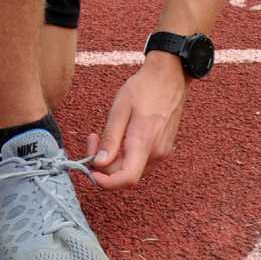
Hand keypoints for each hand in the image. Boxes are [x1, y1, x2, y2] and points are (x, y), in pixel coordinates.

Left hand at [86, 55, 187, 189]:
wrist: (169, 77)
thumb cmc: (144, 88)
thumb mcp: (120, 109)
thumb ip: (110, 139)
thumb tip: (100, 163)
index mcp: (145, 143)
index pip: (127, 179)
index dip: (107, 183)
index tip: (91, 172)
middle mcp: (156, 153)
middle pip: (125, 173)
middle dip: (104, 163)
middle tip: (93, 139)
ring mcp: (162, 152)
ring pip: (132, 167)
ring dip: (114, 158)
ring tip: (104, 134)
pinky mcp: (163, 148)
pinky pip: (140, 159)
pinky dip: (125, 154)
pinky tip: (120, 135)